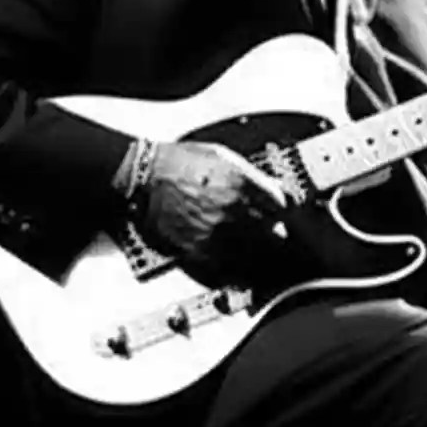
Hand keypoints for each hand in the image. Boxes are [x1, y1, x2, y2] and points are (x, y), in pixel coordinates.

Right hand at [131, 141, 287, 266]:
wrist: (143, 177)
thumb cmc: (179, 163)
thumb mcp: (223, 157)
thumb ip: (254, 176)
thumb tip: (278, 189)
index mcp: (245, 185)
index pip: (283, 210)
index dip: (282, 215)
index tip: (280, 219)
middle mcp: (236, 211)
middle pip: (274, 237)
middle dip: (272, 236)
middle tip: (268, 237)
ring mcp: (218, 234)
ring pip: (254, 256)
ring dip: (254, 254)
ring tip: (248, 250)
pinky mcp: (200, 252)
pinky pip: (228, 269)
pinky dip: (233, 268)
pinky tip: (231, 260)